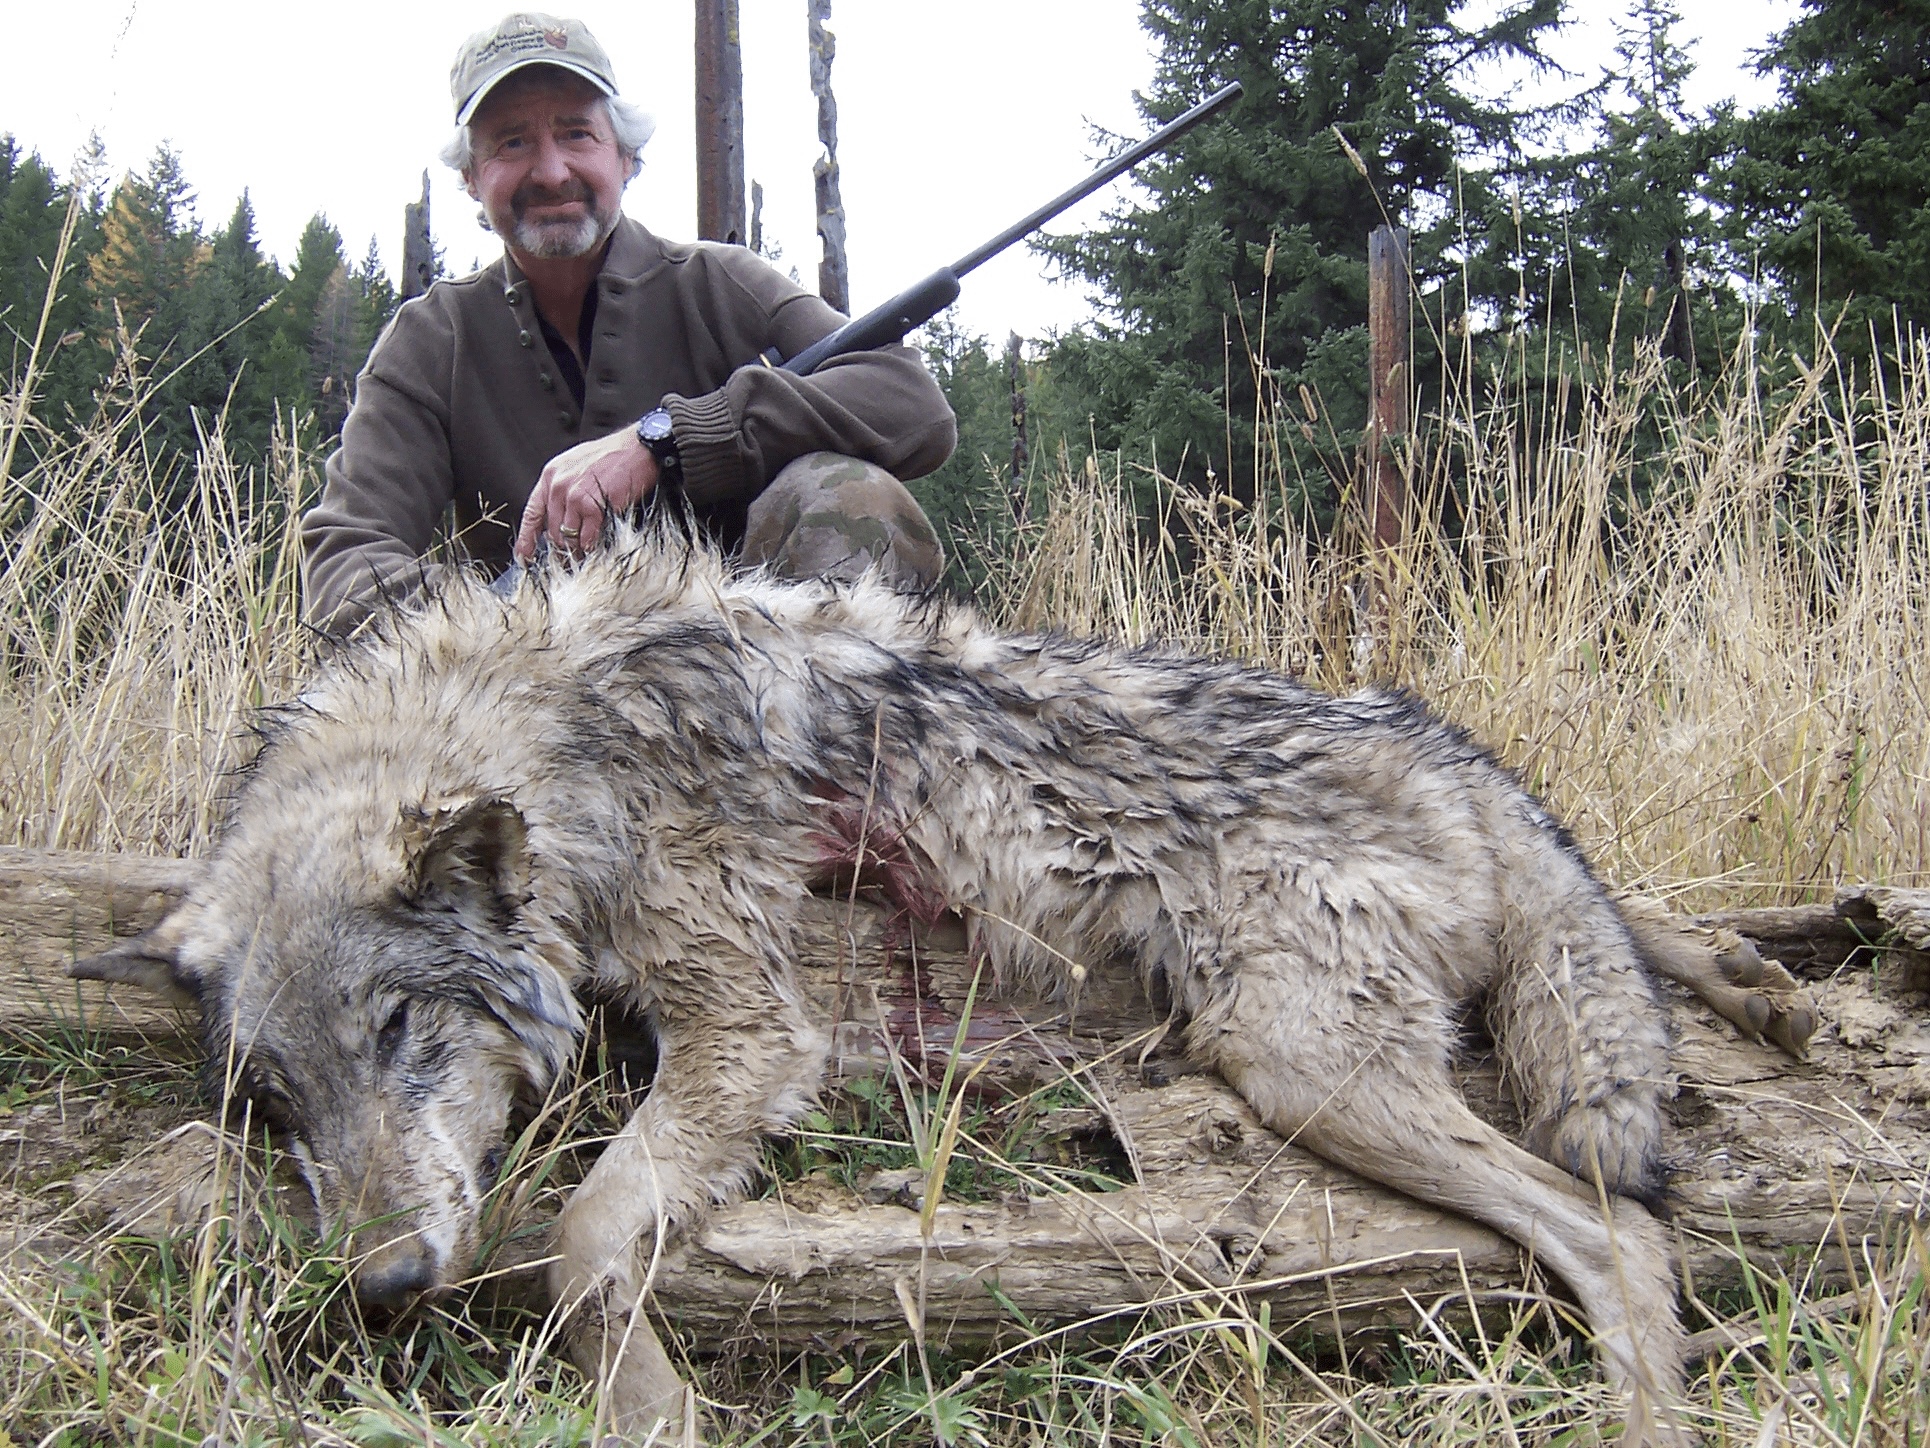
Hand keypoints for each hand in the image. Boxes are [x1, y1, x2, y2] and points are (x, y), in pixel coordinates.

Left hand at [514, 428, 660, 560]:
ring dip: (576, 550)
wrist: (638, 449)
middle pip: (551, 530)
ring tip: (585, 555)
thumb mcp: (577, 466)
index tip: (525, 557)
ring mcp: (573, 496)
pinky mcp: (591, 506)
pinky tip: (596, 546)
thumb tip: (560, 517)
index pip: (532, 513)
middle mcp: (557, 486)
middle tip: (570, 558)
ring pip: (567, 537)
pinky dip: (591, 546)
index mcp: (551, 475)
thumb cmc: (614, 457)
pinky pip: (586, 538)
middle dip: (561, 548)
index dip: (526, 539)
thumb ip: (565, 489)